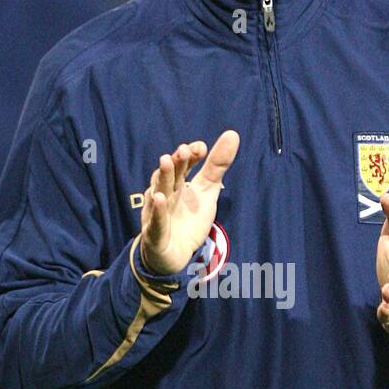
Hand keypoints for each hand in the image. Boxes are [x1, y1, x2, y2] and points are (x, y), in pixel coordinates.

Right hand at [140, 130, 239, 275]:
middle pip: (170, 176)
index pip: (182, 165)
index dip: (190, 156)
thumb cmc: (188, 219)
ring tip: (166, 160)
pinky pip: (156, 222)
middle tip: (184, 150)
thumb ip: (217, 165)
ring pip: (159, 193)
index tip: (201, 148)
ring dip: (163, 177)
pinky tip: (158, 198)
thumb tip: (233, 133)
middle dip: (176, 163)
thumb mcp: (207, 191)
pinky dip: (156, 211)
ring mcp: (157, 214)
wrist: (174, 255)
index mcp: (177, 184)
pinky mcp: (155, 235)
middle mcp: (165, 195)